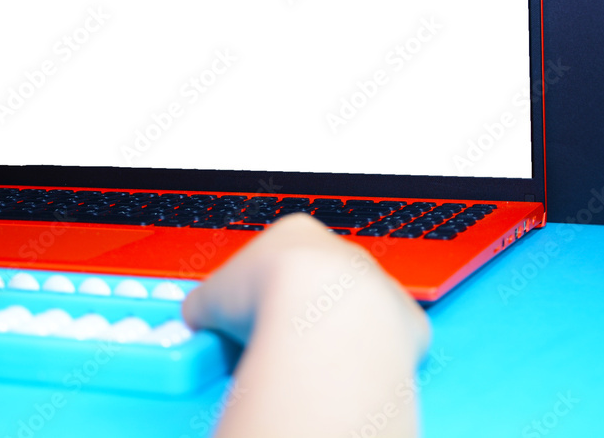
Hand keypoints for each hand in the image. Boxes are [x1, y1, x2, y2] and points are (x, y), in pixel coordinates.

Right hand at [183, 213, 430, 437]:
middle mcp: (343, 252)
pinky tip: (347, 370)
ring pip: (354, 310)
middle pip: (317, 283)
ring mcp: (378, 282)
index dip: (256, 291)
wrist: (321, 320)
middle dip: (297, 311)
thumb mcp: (209, 299)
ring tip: (308, 361)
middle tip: (274, 342)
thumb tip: (197, 320)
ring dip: (333, 333)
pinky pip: (386, 339)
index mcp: (296, 233)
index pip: (275, 260)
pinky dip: (368, 355)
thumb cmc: (268, 297)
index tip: (245, 318)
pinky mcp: (406, 320)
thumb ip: (206, 304)